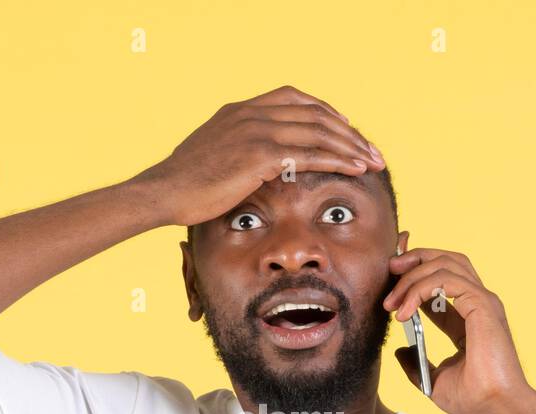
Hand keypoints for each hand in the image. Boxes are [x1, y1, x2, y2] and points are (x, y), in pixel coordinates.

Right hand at [131, 85, 384, 227]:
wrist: (162, 192)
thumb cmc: (183, 185)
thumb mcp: (211, 156)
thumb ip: (236, 150)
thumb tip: (252, 165)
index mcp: (241, 110)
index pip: (295, 99)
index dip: (326, 113)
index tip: (346, 131)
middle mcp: (252, 113)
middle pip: (315, 113)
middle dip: (348, 132)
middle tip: (370, 150)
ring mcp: (256, 130)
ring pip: (319, 131)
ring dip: (351, 146)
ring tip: (373, 161)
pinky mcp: (260, 154)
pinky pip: (312, 153)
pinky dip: (339, 159)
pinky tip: (357, 168)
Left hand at [382, 247, 535, 413]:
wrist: (493, 410)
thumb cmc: (473, 400)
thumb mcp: (433, 379)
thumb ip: (416, 361)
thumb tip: (400, 350)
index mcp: (468, 317)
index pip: (442, 281)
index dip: (415, 274)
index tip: (390, 282)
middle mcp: (477, 304)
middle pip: (447, 261)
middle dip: (415, 259)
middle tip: (390, 271)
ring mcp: (483, 302)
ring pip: (446, 264)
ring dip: (413, 275)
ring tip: (392, 301)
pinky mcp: (483, 305)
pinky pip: (447, 279)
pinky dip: (421, 289)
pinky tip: (406, 310)